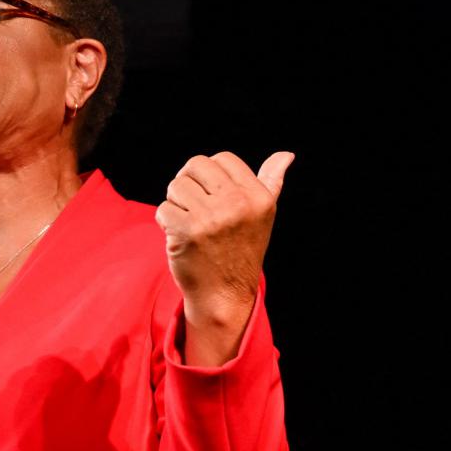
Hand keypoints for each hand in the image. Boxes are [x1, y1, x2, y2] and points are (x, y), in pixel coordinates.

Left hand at [156, 151, 294, 347]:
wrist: (225, 295)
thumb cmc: (242, 251)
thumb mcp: (263, 215)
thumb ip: (272, 182)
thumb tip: (286, 155)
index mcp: (259, 197)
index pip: (223, 158)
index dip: (211, 175)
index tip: (213, 196)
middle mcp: (238, 205)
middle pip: (196, 165)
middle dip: (189, 183)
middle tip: (195, 207)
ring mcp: (212, 218)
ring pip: (176, 186)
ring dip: (176, 204)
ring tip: (190, 223)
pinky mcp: (188, 232)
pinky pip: (164, 209)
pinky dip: (166, 223)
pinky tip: (181, 237)